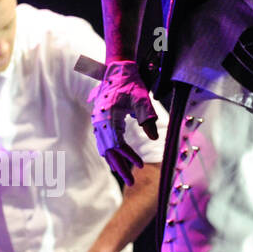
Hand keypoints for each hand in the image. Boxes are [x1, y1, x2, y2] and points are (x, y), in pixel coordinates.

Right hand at [88, 60, 157, 183]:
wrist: (117, 70)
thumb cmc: (131, 83)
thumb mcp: (143, 98)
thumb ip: (148, 118)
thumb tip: (154, 139)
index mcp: (107, 116)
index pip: (117, 143)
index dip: (128, 156)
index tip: (140, 166)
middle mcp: (99, 121)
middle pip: (109, 150)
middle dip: (120, 166)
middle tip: (132, 182)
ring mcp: (98, 121)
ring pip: (105, 147)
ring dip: (115, 162)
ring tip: (126, 176)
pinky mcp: (100, 121)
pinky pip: (104, 141)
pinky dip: (110, 153)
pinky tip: (117, 162)